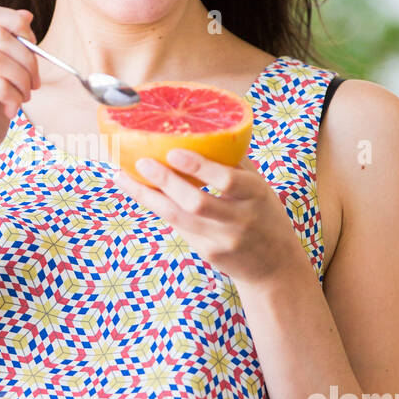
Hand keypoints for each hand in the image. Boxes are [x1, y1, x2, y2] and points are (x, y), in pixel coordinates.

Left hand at [113, 148, 313, 290]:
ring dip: (147, 196)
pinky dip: (158, 207)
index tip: (173, 152)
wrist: (275, 268)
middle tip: (140, 162)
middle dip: (165, 181)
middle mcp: (239, 220)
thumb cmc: (265, 216)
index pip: (228, 181)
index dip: (200, 167)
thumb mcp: (260, 188)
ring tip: (123, 177)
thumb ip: (234, 163)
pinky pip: (177, 226)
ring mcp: (221, 240)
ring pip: (177, 218)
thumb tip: (202, 130)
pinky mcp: (207, 253)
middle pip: (196, 202)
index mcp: (257, 196)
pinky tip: (140, 192)